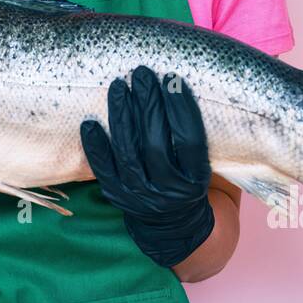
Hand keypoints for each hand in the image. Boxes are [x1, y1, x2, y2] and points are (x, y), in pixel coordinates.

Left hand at [80, 66, 214, 267]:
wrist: (177, 229)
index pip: (190, 141)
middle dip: (148, 106)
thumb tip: (205, 87)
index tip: (173, 79)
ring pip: (128, 154)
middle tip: (141, 73)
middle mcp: (170, 192)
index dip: (182, 109)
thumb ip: (211, 139)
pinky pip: (103, 171)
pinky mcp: (118, 197)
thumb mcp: (213, 169)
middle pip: (156, 144)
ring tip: (118, 87)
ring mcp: (142, 197)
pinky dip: (95, 147)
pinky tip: (89, 123)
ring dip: (122, 117)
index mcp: (197, 181)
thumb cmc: (196, 184)